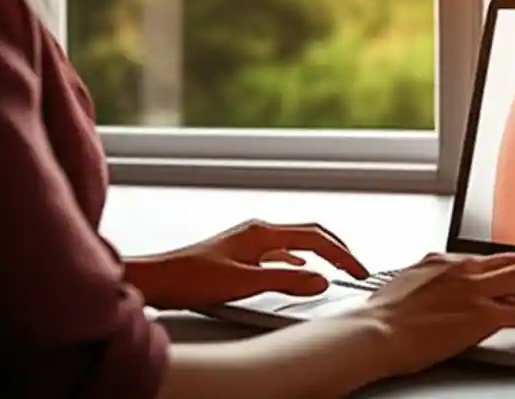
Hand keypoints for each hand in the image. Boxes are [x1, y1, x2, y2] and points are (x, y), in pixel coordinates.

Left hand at [125, 220, 368, 309]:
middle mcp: (258, 232)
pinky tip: (298, 271)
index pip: (315, 238)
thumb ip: (286, 282)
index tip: (358, 269)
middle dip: (336, 249)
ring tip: (336, 267)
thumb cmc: (190, 278)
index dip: (341, 254)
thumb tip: (321, 281)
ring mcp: (248, 242)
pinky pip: (281, 253)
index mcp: (262, 233)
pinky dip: (299, 262)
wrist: (156, 280)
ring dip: (319, 254)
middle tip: (355, 267)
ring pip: (296, 244)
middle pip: (310, 235)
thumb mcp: (244, 283)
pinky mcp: (240, 255)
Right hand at [358, 252, 514, 376]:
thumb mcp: (407, 288)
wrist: (372, 333)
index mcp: (443, 259)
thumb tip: (442, 296)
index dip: (510, 272)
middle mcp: (463, 268)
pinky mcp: (481, 315)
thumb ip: (431, 285)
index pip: (488, 260)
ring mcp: (474, 289)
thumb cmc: (380, 320)